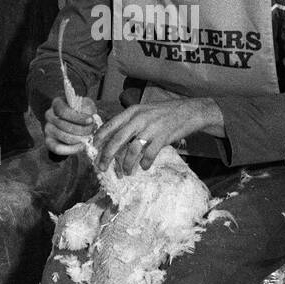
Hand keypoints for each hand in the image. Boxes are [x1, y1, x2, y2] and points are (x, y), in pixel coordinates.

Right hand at [44, 95, 98, 155]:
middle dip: (82, 129)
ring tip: (89, 138)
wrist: (76, 124)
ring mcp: (48, 129)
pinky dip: (72, 149)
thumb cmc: (82, 112)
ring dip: (79, 139)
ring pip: (64, 137)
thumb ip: (88, 108)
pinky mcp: (49, 142)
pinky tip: (82, 146)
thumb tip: (89, 118)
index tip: (91, 120)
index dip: (78, 117)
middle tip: (93, 131)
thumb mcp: (86, 106)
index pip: (64, 111)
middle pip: (64, 125)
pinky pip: (58, 148)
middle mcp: (49, 115)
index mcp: (57, 103)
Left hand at [92, 98, 222, 174]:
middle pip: (117, 139)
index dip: (100, 137)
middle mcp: (140, 118)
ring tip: (126, 172)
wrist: (190, 111)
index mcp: (133, 111)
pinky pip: (149, 154)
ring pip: (132, 150)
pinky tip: (145, 167)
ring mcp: (152, 128)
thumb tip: (114, 136)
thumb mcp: (145, 111)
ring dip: (127, 164)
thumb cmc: (165, 112)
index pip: (111, 124)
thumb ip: (130, 121)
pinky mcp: (163, 137)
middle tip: (102, 167)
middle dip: (107, 155)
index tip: (94, 148)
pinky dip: (145, 163)